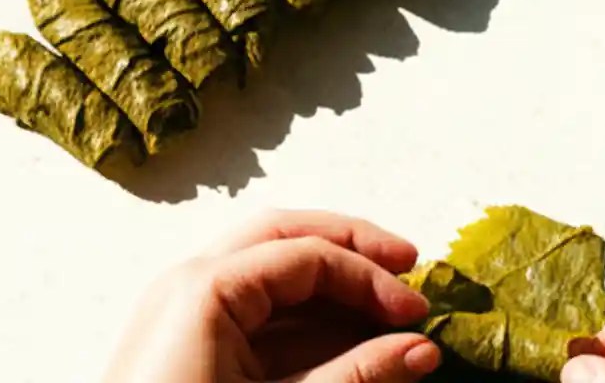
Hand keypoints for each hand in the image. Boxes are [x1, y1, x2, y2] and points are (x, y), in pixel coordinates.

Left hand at [102, 209, 440, 382]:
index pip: (311, 255)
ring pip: (269, 267)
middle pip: (285, 235)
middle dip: (352, 248)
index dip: (372, 278)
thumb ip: (358, 375)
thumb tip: (423, 349)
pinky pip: (252, 311)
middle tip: (408, 266)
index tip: (416, 312)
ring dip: (331, 283)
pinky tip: (344, 341)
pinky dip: (303, 318)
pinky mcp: (184, 345)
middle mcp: (188, 284)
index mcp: (206, 289)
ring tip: (383, 310)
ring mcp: (181, 312)